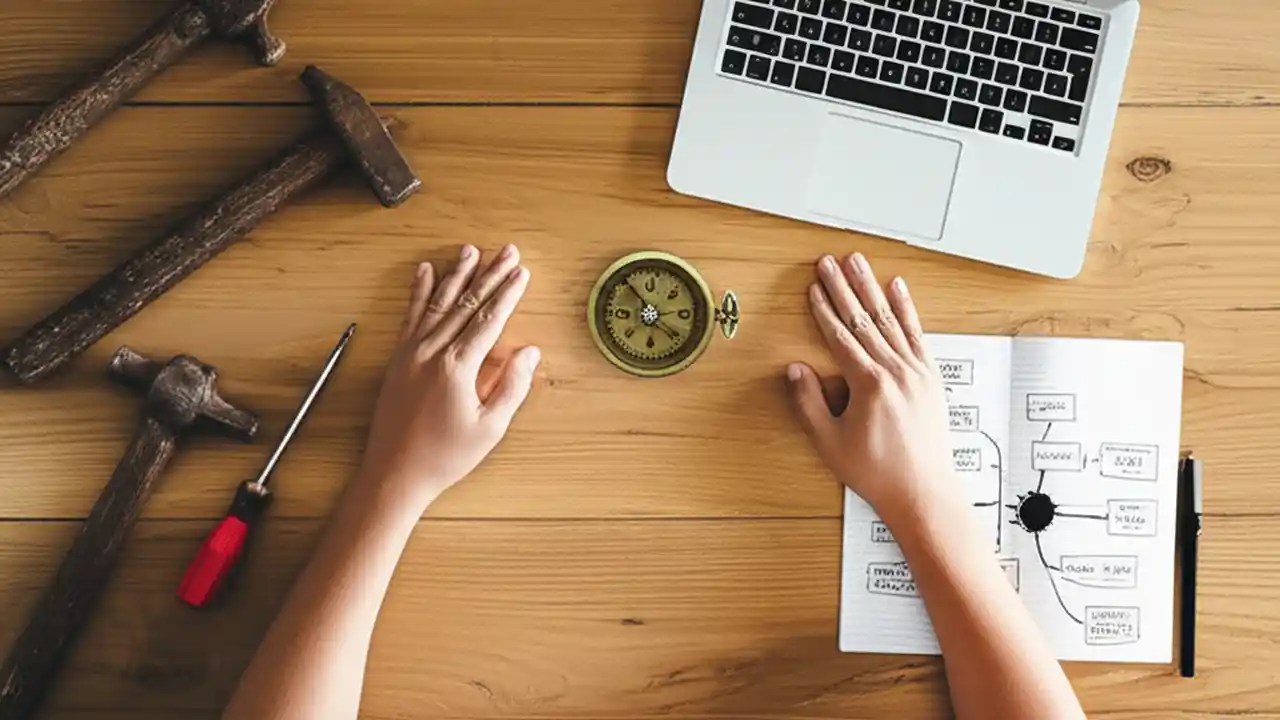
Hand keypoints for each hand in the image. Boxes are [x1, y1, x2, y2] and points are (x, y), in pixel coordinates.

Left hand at [359, 244, 539, 507]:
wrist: (394, 472)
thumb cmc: (445, 456)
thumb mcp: (489, 428)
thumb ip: (512, 386)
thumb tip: (530, 351)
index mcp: (458, 366)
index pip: (490, 320)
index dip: (509, 294)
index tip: (522, 272)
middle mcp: (432, 351)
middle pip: (467, 304)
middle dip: (490, 275)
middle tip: (508, 251)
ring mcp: (411, 352)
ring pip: (439, 303)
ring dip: (457, 275)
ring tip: (470, 251)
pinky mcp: (398, 358)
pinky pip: (410, 316)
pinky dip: (419, 292)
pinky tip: (425, 272)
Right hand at [786, 253, 959, 525]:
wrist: (922, 490)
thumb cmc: (876, 471)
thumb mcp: (829, 441)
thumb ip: (809, 402)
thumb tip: (795, 369)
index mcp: (869, 384)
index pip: (840, 336)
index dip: (823, 310)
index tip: (812, 288)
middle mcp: (896, 371)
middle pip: (863, 319)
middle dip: (843, 288)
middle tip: (828, 262)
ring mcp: (916, 371)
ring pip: (889, 319)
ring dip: (871, 288)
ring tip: (858, 263)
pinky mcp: (930, 377)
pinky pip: (916, 333)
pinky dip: (906, 308)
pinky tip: (897, 288)